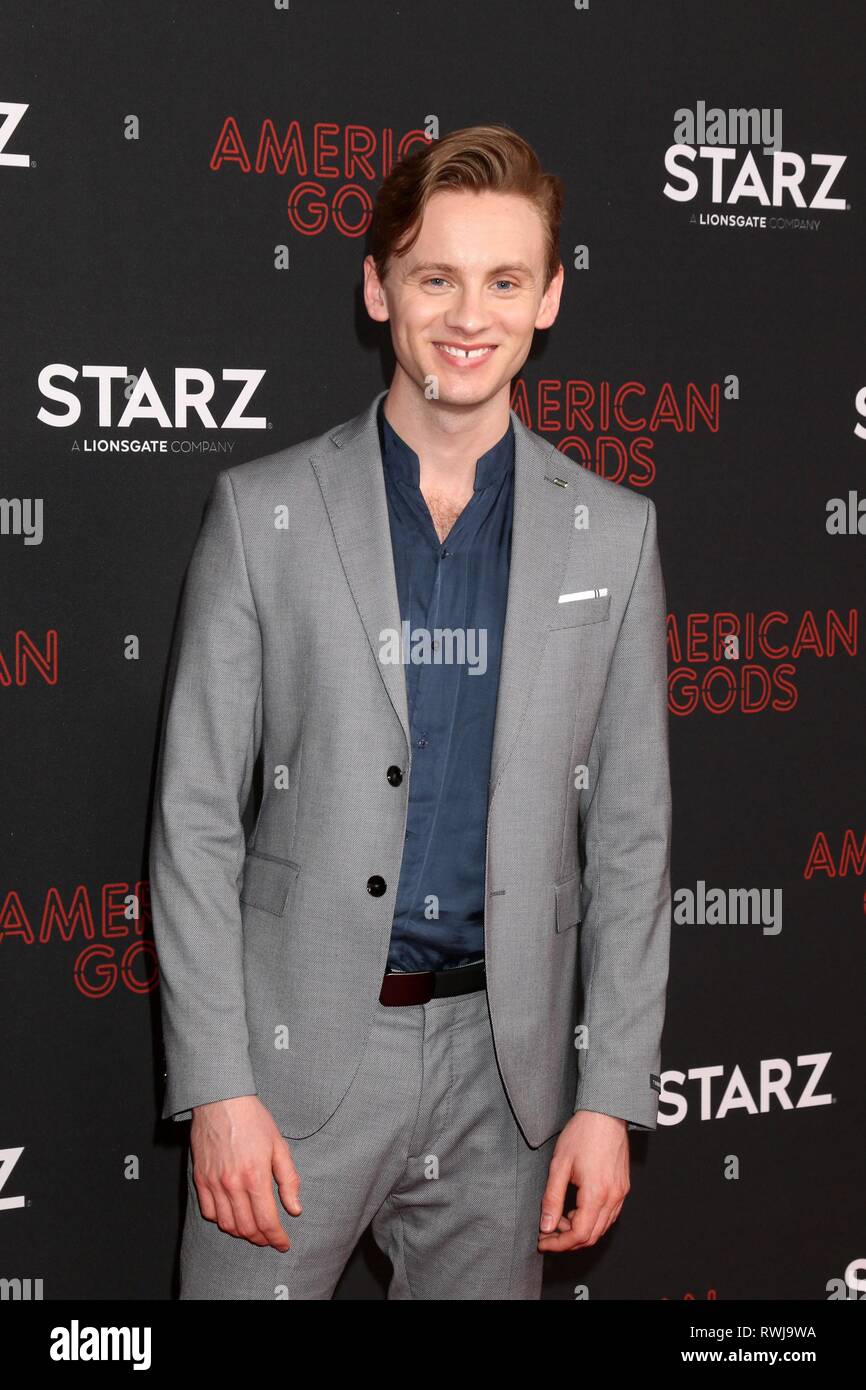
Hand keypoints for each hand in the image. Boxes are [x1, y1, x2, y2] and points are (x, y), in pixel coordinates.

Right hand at [190, 1095, 301, 1249]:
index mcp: (255, 1176)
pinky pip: (209, 1212)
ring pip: (227, 1224)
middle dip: (261, 1239)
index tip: (284, 1244)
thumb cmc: (253, 1120)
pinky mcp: (200, 1179)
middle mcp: (233, 1184)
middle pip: (247, 1228)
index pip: (267, 1221)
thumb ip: (288, 1180)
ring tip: (253, 1230)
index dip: (277, 1238)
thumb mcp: (279, 1145)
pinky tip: (232, 1216)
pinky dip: (221, 1221)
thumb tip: (295, 1209)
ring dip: (242, 1233)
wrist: (221, 1100)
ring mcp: (214, 1183)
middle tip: (270, 1238)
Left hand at [537, 1109, 629, 1251]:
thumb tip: (546, 1226)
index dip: (559, 1243)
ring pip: (601, 1228)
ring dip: (580, 1231)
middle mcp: (613, 1198)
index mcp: (596, 1194)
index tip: (543, 1241)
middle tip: (547, 1232)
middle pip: (591, 1237)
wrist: (606, 1113)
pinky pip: (609, 1215)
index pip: (578, 1235)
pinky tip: (576, 1209)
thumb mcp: (559, 1165)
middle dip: (567, 1240)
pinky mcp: (623, 1188)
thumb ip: (552, 1198)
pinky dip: (592, 1220)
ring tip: (559, 1218)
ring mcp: (620, 1194)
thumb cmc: (582, 1134)